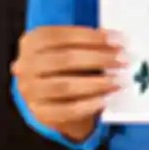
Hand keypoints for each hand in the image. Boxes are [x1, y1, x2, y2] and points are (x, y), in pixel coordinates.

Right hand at [12, 26, 124, 142]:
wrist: (49, 98)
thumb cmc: (64, 65)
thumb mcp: (69, 47)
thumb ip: (86, 42)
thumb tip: (117, 41)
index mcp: (32, 41)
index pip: (60, 36)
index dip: (91, 37)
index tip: (118, 40)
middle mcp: (25, 66)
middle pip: (64, 60)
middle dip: (98, 58)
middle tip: (123, 60)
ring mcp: (30, 91)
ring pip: (65, 86)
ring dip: (96, 83)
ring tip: (119, 80)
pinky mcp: (40, 113)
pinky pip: (67, 110)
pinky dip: (89, 105)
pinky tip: (106, 99)